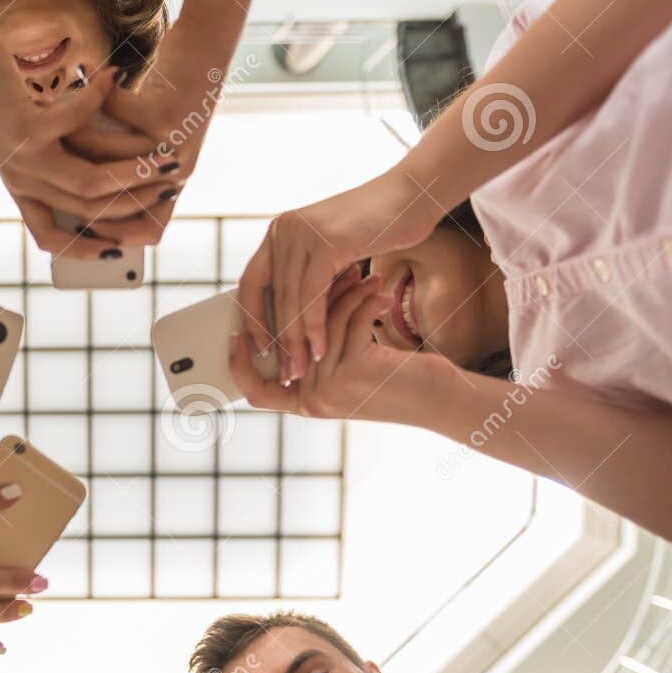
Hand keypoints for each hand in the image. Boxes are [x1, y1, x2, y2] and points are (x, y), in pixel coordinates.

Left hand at [0, 66, 175, 253]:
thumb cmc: (2, 102)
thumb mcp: (29, 143)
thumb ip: (58, 164)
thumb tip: (109, 182)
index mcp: (21, 191)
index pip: (51, 239)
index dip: (85, 251)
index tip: (118, 249)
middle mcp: (20, 183)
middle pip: (88, 210)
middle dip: (135, 202)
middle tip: (168, 186)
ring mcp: (23, 159)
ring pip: (90, 182)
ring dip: (134, 171)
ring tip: (163, 154)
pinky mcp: (25, 128)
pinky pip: (77, 122)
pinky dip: (101, 99)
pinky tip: (116, 79)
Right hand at [64, 18, 222, 245]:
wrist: (208, 50)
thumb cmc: (173, 99)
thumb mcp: (154, 143)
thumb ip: (130, 169)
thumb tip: (81, 195)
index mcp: (172, 185)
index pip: (150, 231)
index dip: (114, 235)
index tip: (81, 227)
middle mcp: (176, 173)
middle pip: (115, 194)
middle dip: (75, 181)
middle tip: (47, 166)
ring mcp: (172, 146)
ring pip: (106, 152)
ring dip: (76, 134)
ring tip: (54, 120)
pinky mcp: (166, 115)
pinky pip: (114, 112)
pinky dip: (95, 94)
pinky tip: (84, 77)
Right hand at [229, 269, 441, 422]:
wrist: (435, 398)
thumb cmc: (391, 379)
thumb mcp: (346, 369)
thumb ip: (316, 353)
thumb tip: (285, 303)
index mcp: (302, 403)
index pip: (255, 392)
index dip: (239, 364)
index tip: (236, 331)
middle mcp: (312, 401)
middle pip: (293, 336)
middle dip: (310, 298)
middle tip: (329, 269)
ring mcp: (332, 388)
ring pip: (323, 323)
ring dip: (345, 293)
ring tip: (364, 276)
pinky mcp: (356, 371)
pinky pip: (349, 323)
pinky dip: (366, 302)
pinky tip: (380, 294)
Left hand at [237, 169, 438, 381]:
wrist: (413, 195)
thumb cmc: (378, 229)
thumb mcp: (333, 252)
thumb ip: (310, 275)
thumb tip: (292, 320)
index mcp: (279, 232)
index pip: (251, 284)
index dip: (252, 320)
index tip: (260, 352)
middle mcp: (283, 230)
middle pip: (271, 298)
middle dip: (278, 341)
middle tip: (286, 374)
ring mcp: (302, 234)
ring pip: (290, 301)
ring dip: (295, 342)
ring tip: (303, 371)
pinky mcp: (325, 243)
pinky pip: (311, 296)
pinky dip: (314, 328)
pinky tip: (321, 350)